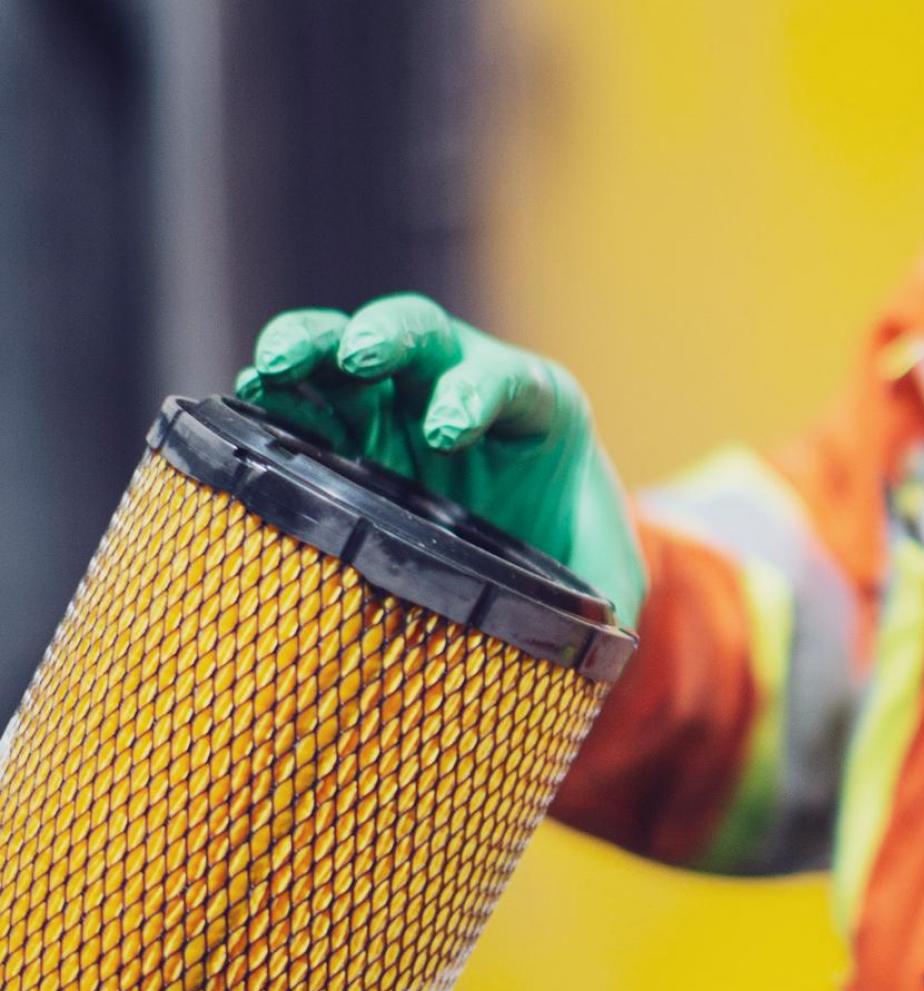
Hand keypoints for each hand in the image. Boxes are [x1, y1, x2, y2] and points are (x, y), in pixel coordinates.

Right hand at [236, 294, 645, 628]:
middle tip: (356, 357)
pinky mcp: (342, 432)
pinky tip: (241, 407)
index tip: (448, 430)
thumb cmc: (573, 549)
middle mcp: (460, 384)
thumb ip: (604, 597)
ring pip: (345, 351)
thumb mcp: (605, 575)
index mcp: (537, 407)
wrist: (526, 547)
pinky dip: (272, 400)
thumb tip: (594, 646)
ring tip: (270, 369)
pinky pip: (302, 401)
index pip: (508, 382)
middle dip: (387, 338)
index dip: (475, 393)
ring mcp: (396, 403)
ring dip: (307, 348)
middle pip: (421, 335)